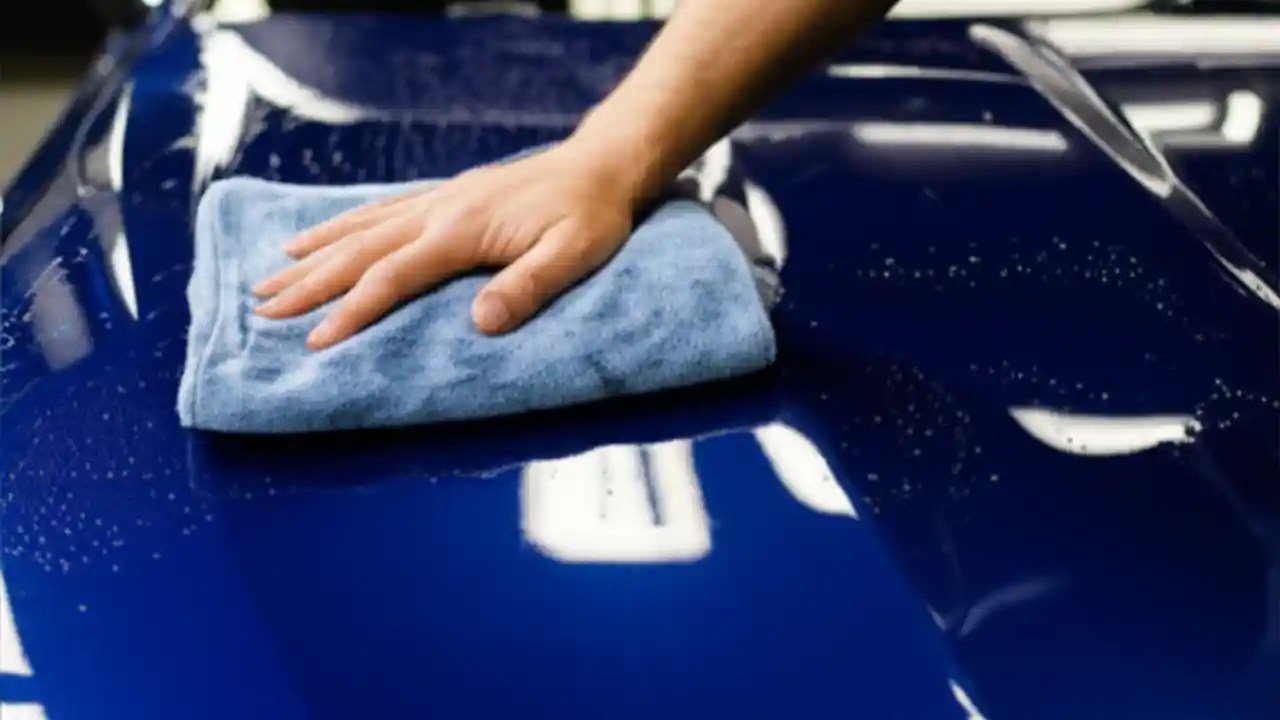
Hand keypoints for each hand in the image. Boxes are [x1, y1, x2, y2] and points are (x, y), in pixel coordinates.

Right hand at [251, 143, 643, 349]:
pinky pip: (378, 211)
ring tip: (269, 278)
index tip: (313, 341)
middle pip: (360, 251)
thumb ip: (529, 286)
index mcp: (460, 231)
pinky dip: (340, 226)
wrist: (599, 166)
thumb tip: (481, 324)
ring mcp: (436, 201)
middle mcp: (437, 211)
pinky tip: (317, 238)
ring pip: (360, 229)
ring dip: (313, 256)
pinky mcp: (443, 198)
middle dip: (310, 284)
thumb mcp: (574, 254)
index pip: (392, 276)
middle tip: (263, 311)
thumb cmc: (591, 216)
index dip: (351, 310)